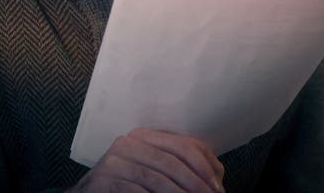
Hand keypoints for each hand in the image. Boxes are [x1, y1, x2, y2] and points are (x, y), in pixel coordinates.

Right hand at [69, 128, 224, 191]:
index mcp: (145, 135)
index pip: (183, 145)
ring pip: (157, 179)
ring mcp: (114, 161)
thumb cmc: (127, 185)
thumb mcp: (154, 170)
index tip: (218, 187)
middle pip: (172, 161)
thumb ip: (179, 166)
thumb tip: (217, 172)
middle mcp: (128, 142)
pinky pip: (137, 192)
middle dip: (196, 184)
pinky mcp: (104, 180)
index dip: (205, 166)